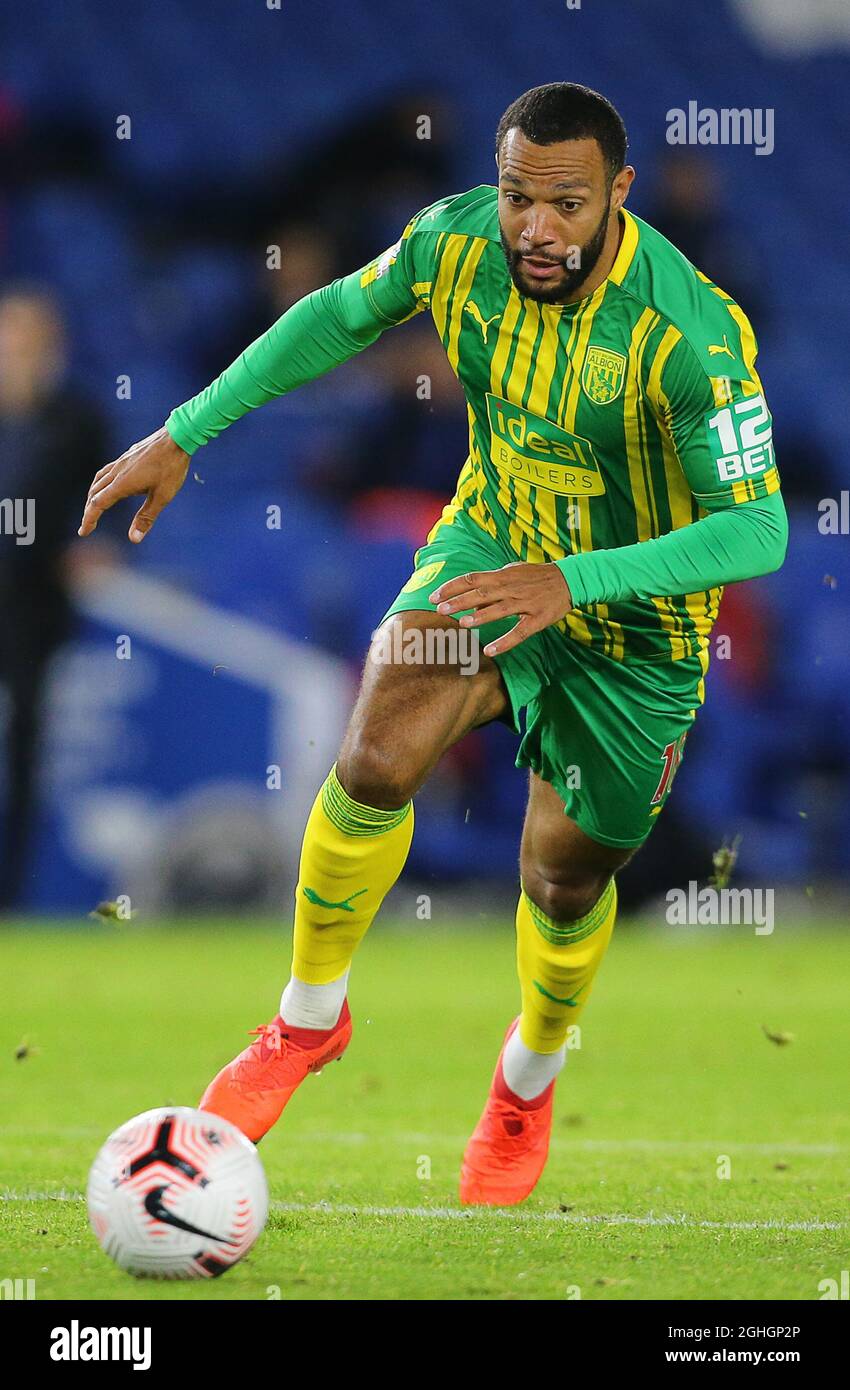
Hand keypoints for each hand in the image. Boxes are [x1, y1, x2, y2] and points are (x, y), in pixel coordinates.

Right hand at [78, 426, 189, 542]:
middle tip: (86, 525)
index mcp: (122, 484)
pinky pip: (106, 471)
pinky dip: (100, 482)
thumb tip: (134, 539)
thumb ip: (146, 517)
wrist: (176, 438)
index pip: (98, 504)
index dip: (89, 519)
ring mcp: (121, 462)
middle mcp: (117, 472)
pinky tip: (108, 484)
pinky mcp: (127, 456)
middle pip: (94, 493)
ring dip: (92, 496)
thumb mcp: (162, 496)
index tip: (83, 532)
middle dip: (89, 511)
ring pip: (98, 481)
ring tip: (92, 506)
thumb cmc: (171, 467)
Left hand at [430, 561, 572, 656]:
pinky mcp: (537, 619)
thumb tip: (472, 603)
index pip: (471, 579)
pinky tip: (491, 651)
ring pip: (498, 610)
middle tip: (440, 610)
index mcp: (503, 576)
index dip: (451, 587)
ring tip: (462, 624)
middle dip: (459, 602)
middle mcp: (511, 588)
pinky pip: (519, 632)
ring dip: (479, 617)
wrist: (569, 580)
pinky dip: (505, 642)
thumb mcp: (513, 574)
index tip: (434, 596)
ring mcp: (525, 603)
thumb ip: (492, 586)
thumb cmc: (537, 577)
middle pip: (480, 593)